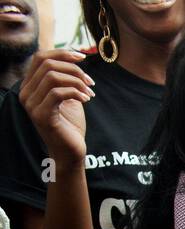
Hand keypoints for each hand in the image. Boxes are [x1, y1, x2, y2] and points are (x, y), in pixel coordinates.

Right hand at [19, 49, 90, 166]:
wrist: (71, 151)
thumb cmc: (71, 124)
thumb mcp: (68, 95)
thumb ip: (65, 78)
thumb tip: (74, 56)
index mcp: (30, 86)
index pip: (40, 57)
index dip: (62, 53)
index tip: (83, 57)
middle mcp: (26, 93)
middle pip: (47, 64)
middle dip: (74, 69)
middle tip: (91, 82)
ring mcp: (31, 104)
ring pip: (53, 77)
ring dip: (77, 82)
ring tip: (90, 93)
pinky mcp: (41, 115)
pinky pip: (58, 93)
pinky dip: (76, 93)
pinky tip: (86, 100)